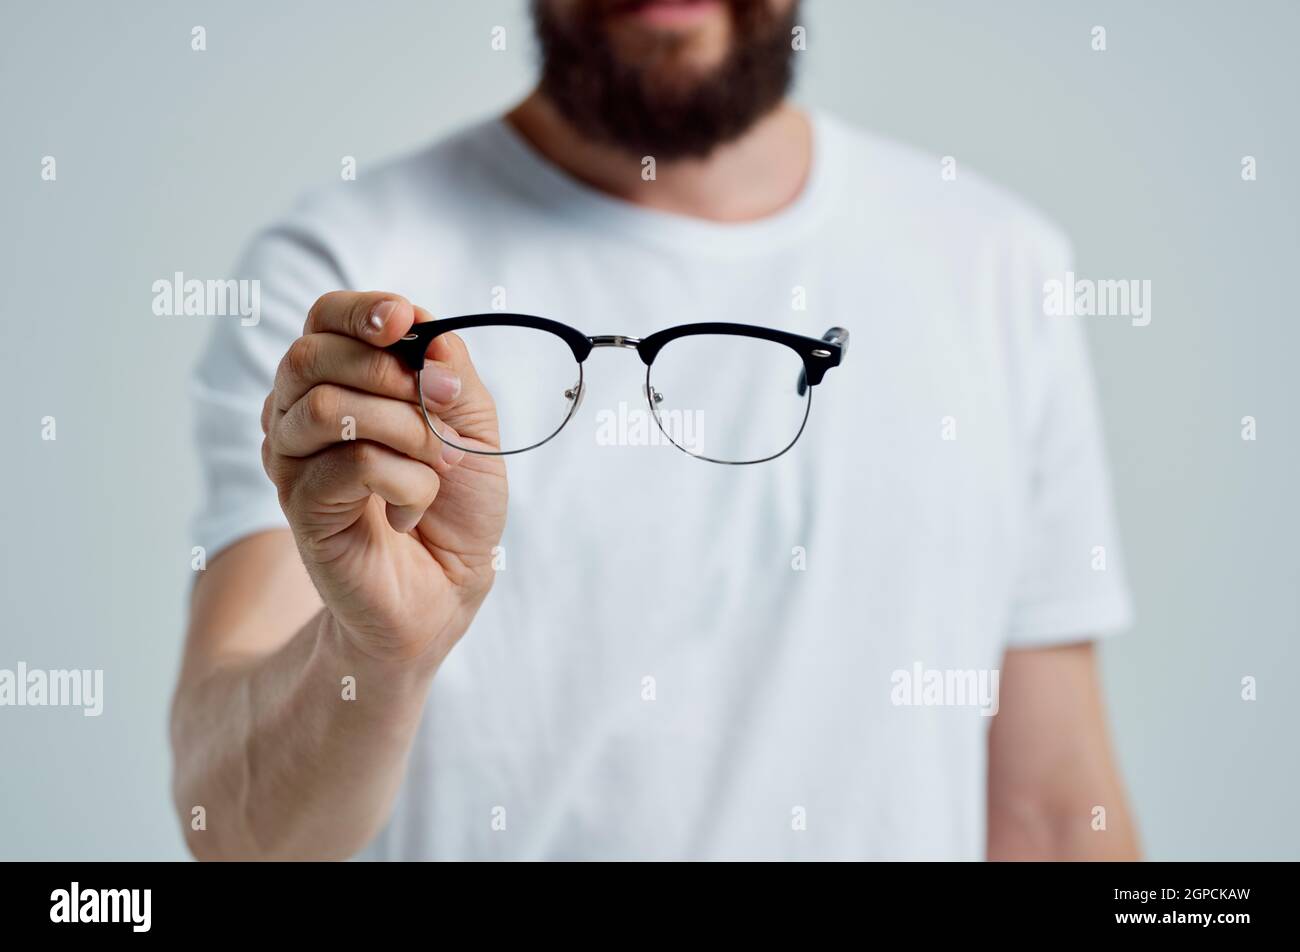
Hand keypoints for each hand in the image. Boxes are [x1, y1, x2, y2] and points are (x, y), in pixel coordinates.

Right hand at [261, 291, 507, 669]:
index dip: (360, 310)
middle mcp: (303, 413)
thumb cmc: (456, 507)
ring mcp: (293, 460)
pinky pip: (352, 464)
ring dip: (408, 434)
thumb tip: (430, 332)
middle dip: (392, 377)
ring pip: (330, 407)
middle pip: (313, 354)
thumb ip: (453, 377)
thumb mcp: (474, 431)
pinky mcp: (302, 506)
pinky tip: (409, 512)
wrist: (447, 588)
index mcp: (343, 381)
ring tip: (437, 471)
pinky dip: (406, 483)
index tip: (402, 321)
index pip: (325, 318)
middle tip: (442, 417)